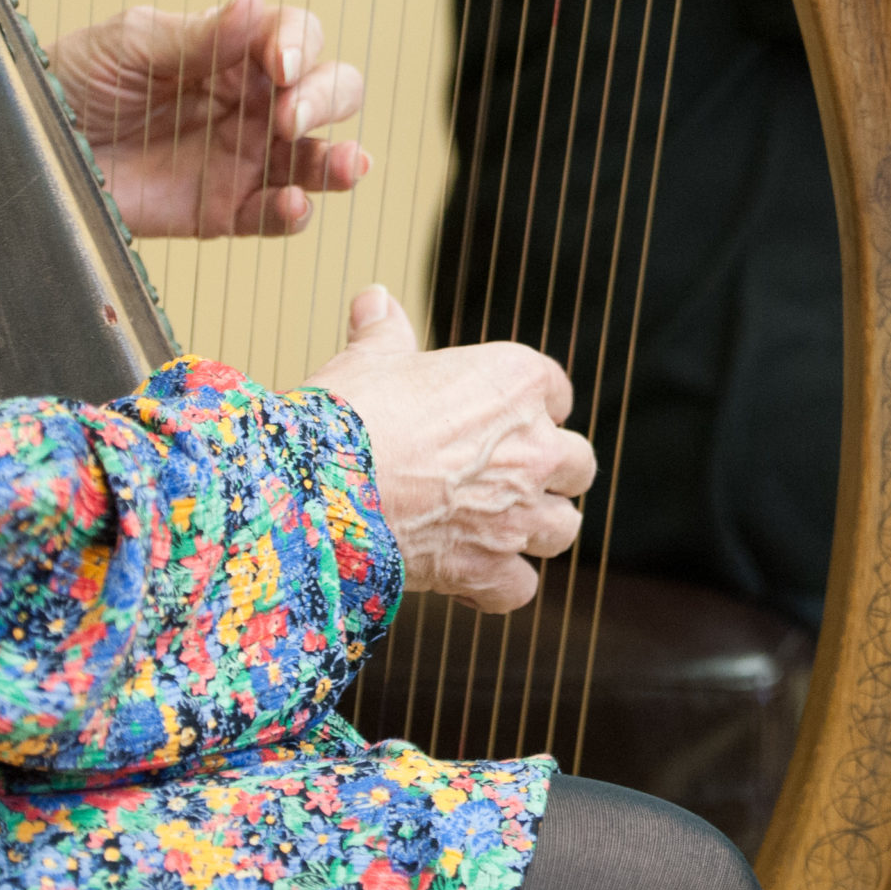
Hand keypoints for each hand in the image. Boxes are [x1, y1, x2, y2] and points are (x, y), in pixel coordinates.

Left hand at [51, 0, 368, 238]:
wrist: (23, 150)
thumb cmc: (67, 83)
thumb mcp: (129, 45)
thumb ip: (200, 36)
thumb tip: (259, 1)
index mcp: (231, 53)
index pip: (296, 38)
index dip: (300, 46)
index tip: (280, 63)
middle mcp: (249, 104)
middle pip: (328, 93)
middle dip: (327, 99)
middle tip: (291, 115)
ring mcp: (242, 159)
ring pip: (317, 158)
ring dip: (341, 161)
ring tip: (347, 166)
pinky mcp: (223, 210)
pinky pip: (275, 216)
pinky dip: (294, 212)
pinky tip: (291, 203)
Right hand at [309, 287, 596, 613]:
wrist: (313, 491)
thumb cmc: (342, 417)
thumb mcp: (365, 361)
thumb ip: (385, 332)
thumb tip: (376, 300)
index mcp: (518, 381)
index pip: (557, 393)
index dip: (529, 410)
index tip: (498, 422)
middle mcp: (535, 447)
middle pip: (577, 464)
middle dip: (548, 474)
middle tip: (505, 479)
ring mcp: (519, 513)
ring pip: (563, 528)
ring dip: (536, 530)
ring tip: (493, 529)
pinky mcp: (491, 570)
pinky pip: (521, 588)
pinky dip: (498, 588)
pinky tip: (468, 579)